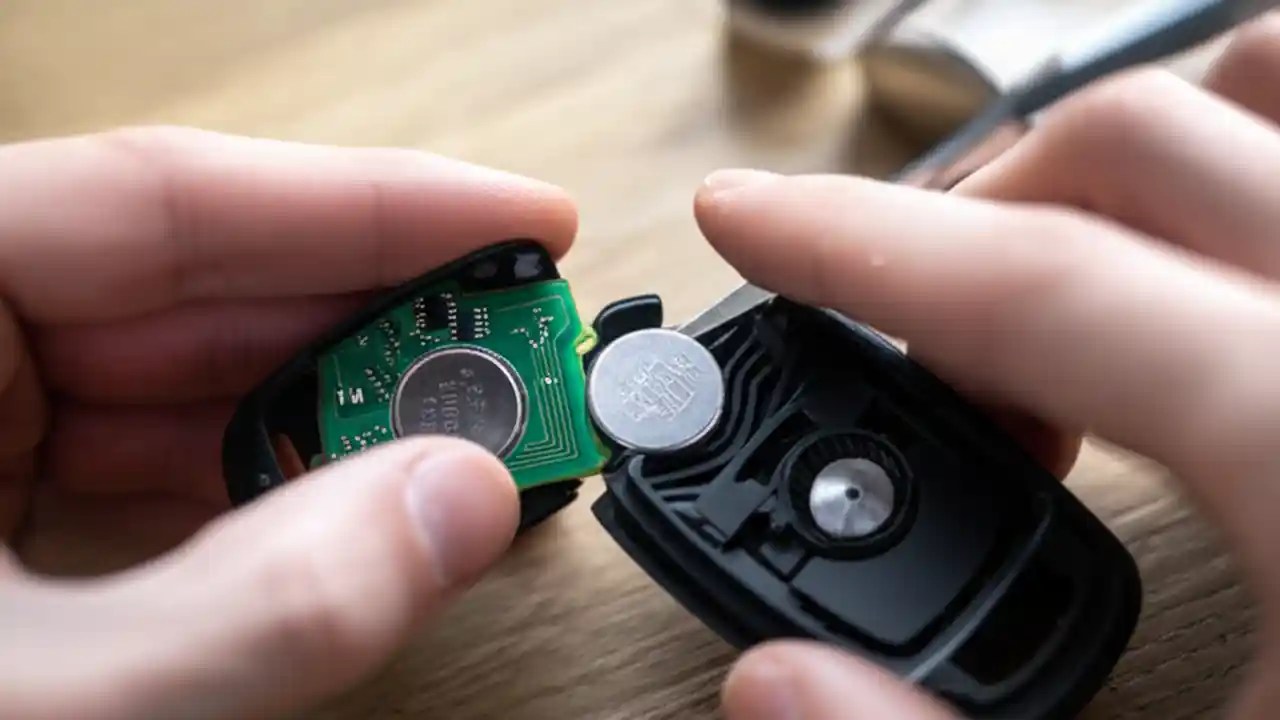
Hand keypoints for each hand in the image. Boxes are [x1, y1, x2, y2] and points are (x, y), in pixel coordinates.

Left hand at [0, 126, 576, 718]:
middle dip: (374, 324)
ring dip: (337, 413)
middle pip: (190, 288)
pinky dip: (271, 485)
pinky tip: (358, 503)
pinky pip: (156, 460)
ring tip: (468, 434)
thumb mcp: (40, 710)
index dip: (366, 202)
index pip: (157, 202)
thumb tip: (460, 502)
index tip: (518, 225)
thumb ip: (257, 609)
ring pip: (185, 378)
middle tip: (523, 353)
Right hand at [696, 14, 1279, 719]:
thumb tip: (787, 686)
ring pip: (1253, 88)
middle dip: (965, 217)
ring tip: (1050, 259)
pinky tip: (1189, 249)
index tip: (748, 221)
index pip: (1029, 282)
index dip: (845, 245)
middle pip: (1120, 145)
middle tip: (911, 336)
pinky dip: (1233, 150)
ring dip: (1121, 148)